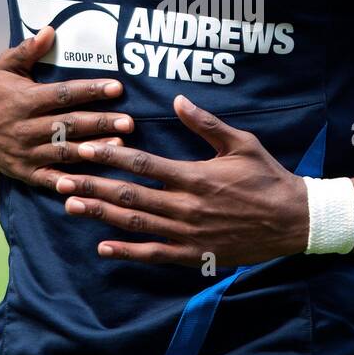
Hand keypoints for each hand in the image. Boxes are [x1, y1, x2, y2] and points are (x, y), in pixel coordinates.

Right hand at [0, 25, 133, 190]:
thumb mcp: (4, 66)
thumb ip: (27, 50)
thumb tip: (50, 30)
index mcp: (24, 100)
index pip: (62, 95)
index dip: (89, 91)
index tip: (116, 87)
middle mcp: (26, 128)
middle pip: (68, 125)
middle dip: (100, 123)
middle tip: (129, 121)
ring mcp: (26, 153)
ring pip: (64, 152)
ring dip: (92, 150)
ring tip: (120, 146)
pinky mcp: (25, 172)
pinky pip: (50, 179)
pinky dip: (69, 183)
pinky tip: (91, 182)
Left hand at [54, 94, 310, 269]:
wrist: (294, 221)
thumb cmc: (268, 177)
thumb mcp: (241, 143)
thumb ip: (206, 124)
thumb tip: (177, 100)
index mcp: (196, 177)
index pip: (143, 165)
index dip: (110, 157)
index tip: (84, 149)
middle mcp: (187, 207)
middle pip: (130, 195)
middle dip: (92, 186)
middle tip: (59, 179)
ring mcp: (189, 234)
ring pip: (136, 224)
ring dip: (101, 214)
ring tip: (71, 205)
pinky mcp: (195, 255)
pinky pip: (155, 254)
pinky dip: (128, 251)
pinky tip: (103, 246)